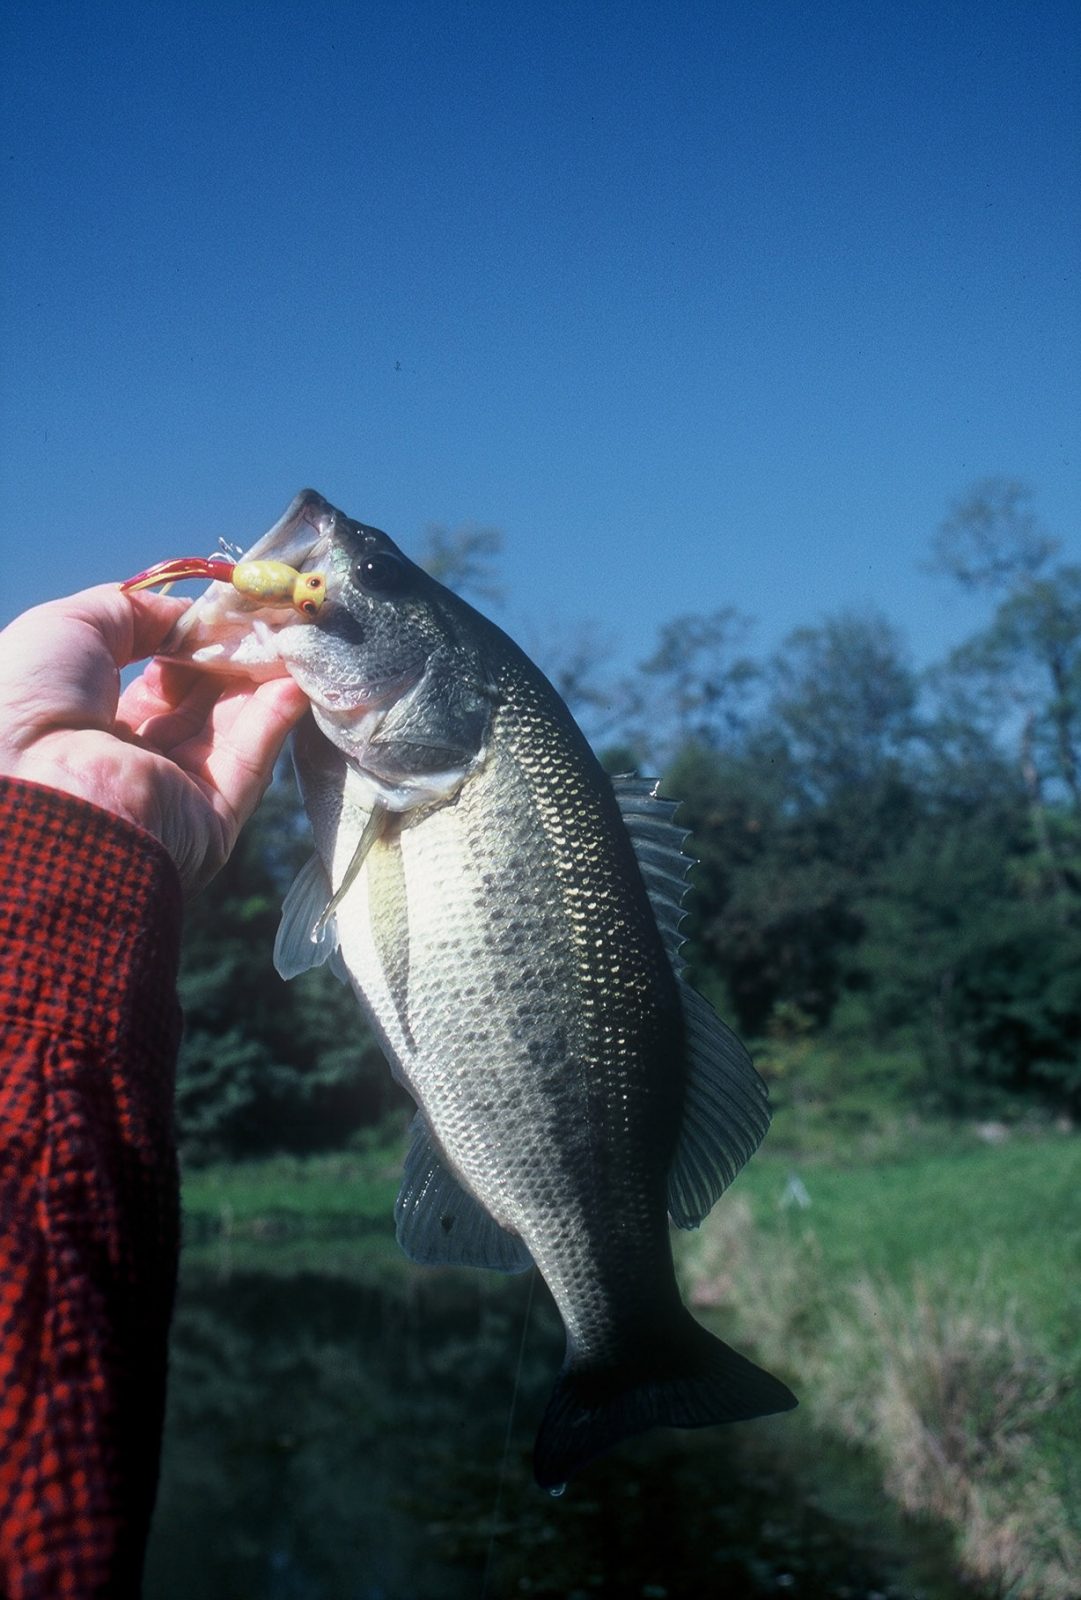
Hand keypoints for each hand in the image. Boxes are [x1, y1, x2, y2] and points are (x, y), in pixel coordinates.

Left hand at [0, 584, 308, 894]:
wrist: (41, 786)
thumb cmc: (34, 701)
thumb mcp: (68, 628)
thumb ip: (132, 613)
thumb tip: (188, 616)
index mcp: (94, 723)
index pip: (161, 681)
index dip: (193, 642)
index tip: (225, 610)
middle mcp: (137, 759)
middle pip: (203, 702)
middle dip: (235, 657)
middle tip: (268, 618)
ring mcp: (177, 792)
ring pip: (234, 727)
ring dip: (263, 678)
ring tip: (290, 635)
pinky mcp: (213, 820)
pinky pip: (251, 762)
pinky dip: (275, 718)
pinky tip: (294, 677)